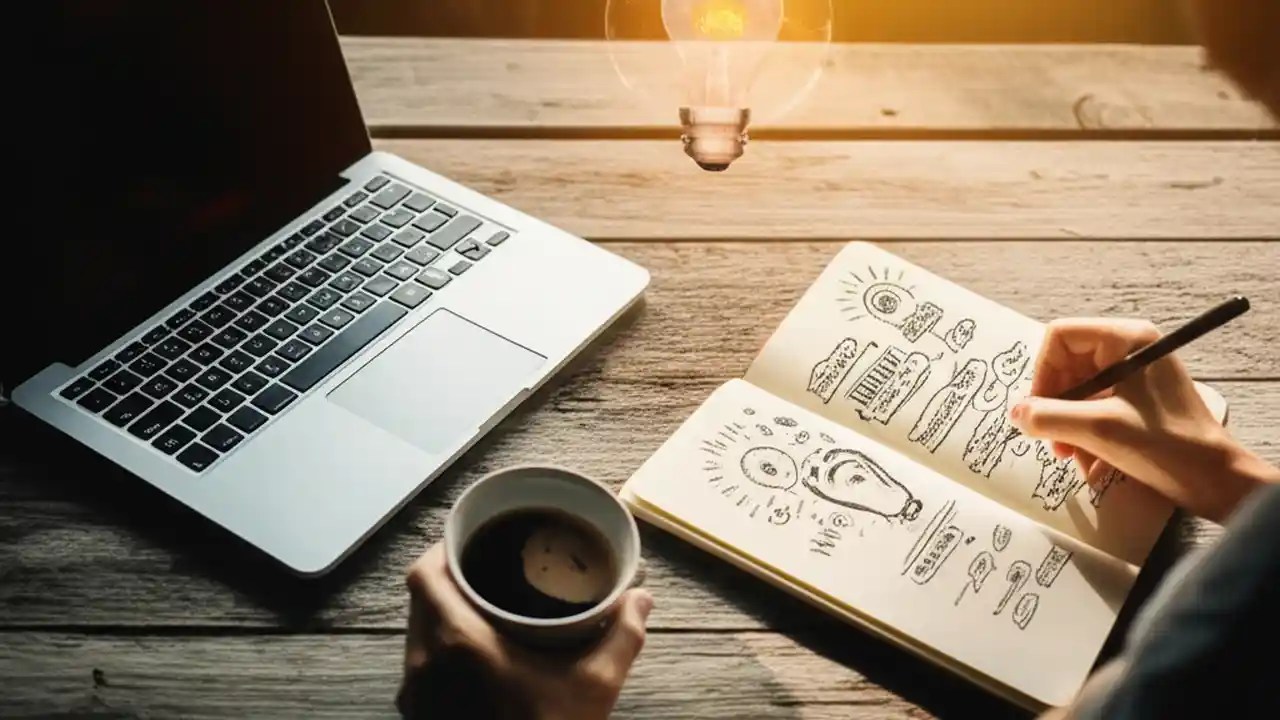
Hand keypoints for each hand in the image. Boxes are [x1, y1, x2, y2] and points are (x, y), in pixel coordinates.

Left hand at [397, 544, 652, 719]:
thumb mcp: (595, 684)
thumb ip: (621, 633)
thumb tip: (641, 598)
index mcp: (458, 643)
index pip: (424, 575)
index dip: (441, 549)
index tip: (470, 540)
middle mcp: (424, 664)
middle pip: (419, 599)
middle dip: (448, 578)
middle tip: (484, 569)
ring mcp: (416, 694)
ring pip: (416, 632)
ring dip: (441, 613)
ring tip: (481, 606)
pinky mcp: (418, 715)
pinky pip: (418, 664)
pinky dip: (439, 648)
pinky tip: (474, 653)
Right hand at [1008, 318, 1278, 521]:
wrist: (1216, 479)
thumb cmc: (1165, 446)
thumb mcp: (1098, 430)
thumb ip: (1048, 417)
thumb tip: (1014, 413)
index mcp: (1125, 339)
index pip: (1059, 337)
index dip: (1041, 373)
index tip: (1037, 410)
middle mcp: (1130, 348)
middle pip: (1067, 365)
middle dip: (1055, 405)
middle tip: (1054, 440)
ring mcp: (1136, 374)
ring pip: (1078, 390)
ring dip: (1068, 424)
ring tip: (1071, 456)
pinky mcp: (1139, 398)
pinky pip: (1096, 406)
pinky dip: (1086, 432)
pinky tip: (1091, 461)